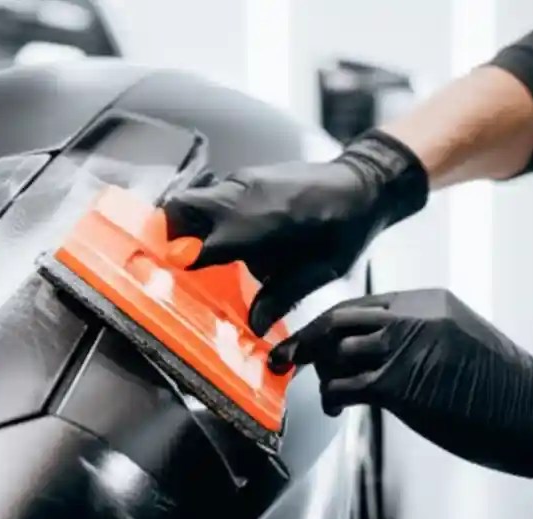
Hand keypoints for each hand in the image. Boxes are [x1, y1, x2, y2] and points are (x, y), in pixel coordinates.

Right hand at [163, 129, 428, 335]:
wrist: (364, 183)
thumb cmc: (345, 229)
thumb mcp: (320, 271)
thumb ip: (282, 296)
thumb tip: (253, 328)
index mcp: (262, 225)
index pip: (203, 244)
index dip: (182, 262)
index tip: (167, 278)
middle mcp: (244, 197)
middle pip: (181, 208)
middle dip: (168, 234)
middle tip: (170, 263)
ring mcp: (243, 180)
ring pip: (192, 196)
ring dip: (184, 223)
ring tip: (190, 253)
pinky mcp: (246, 176)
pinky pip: (212, 193)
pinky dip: (205, 214)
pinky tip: (220, 238)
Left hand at [269, 288, 532, 491]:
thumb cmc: (509, 388)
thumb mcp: (462, 342)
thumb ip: (421, 338)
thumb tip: (381, 353)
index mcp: (428, 302)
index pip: (361, 305)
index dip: (329, 326)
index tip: (311, 340)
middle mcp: (412, 317)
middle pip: (337, 320)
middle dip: (306, 341)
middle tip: (286, 358)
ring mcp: (404, 348)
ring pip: (334, 353)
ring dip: (320, 375)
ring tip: (325, 391)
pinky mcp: (399, 385)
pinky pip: (342, 385)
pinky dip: (329, 397)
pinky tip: (333, 407)